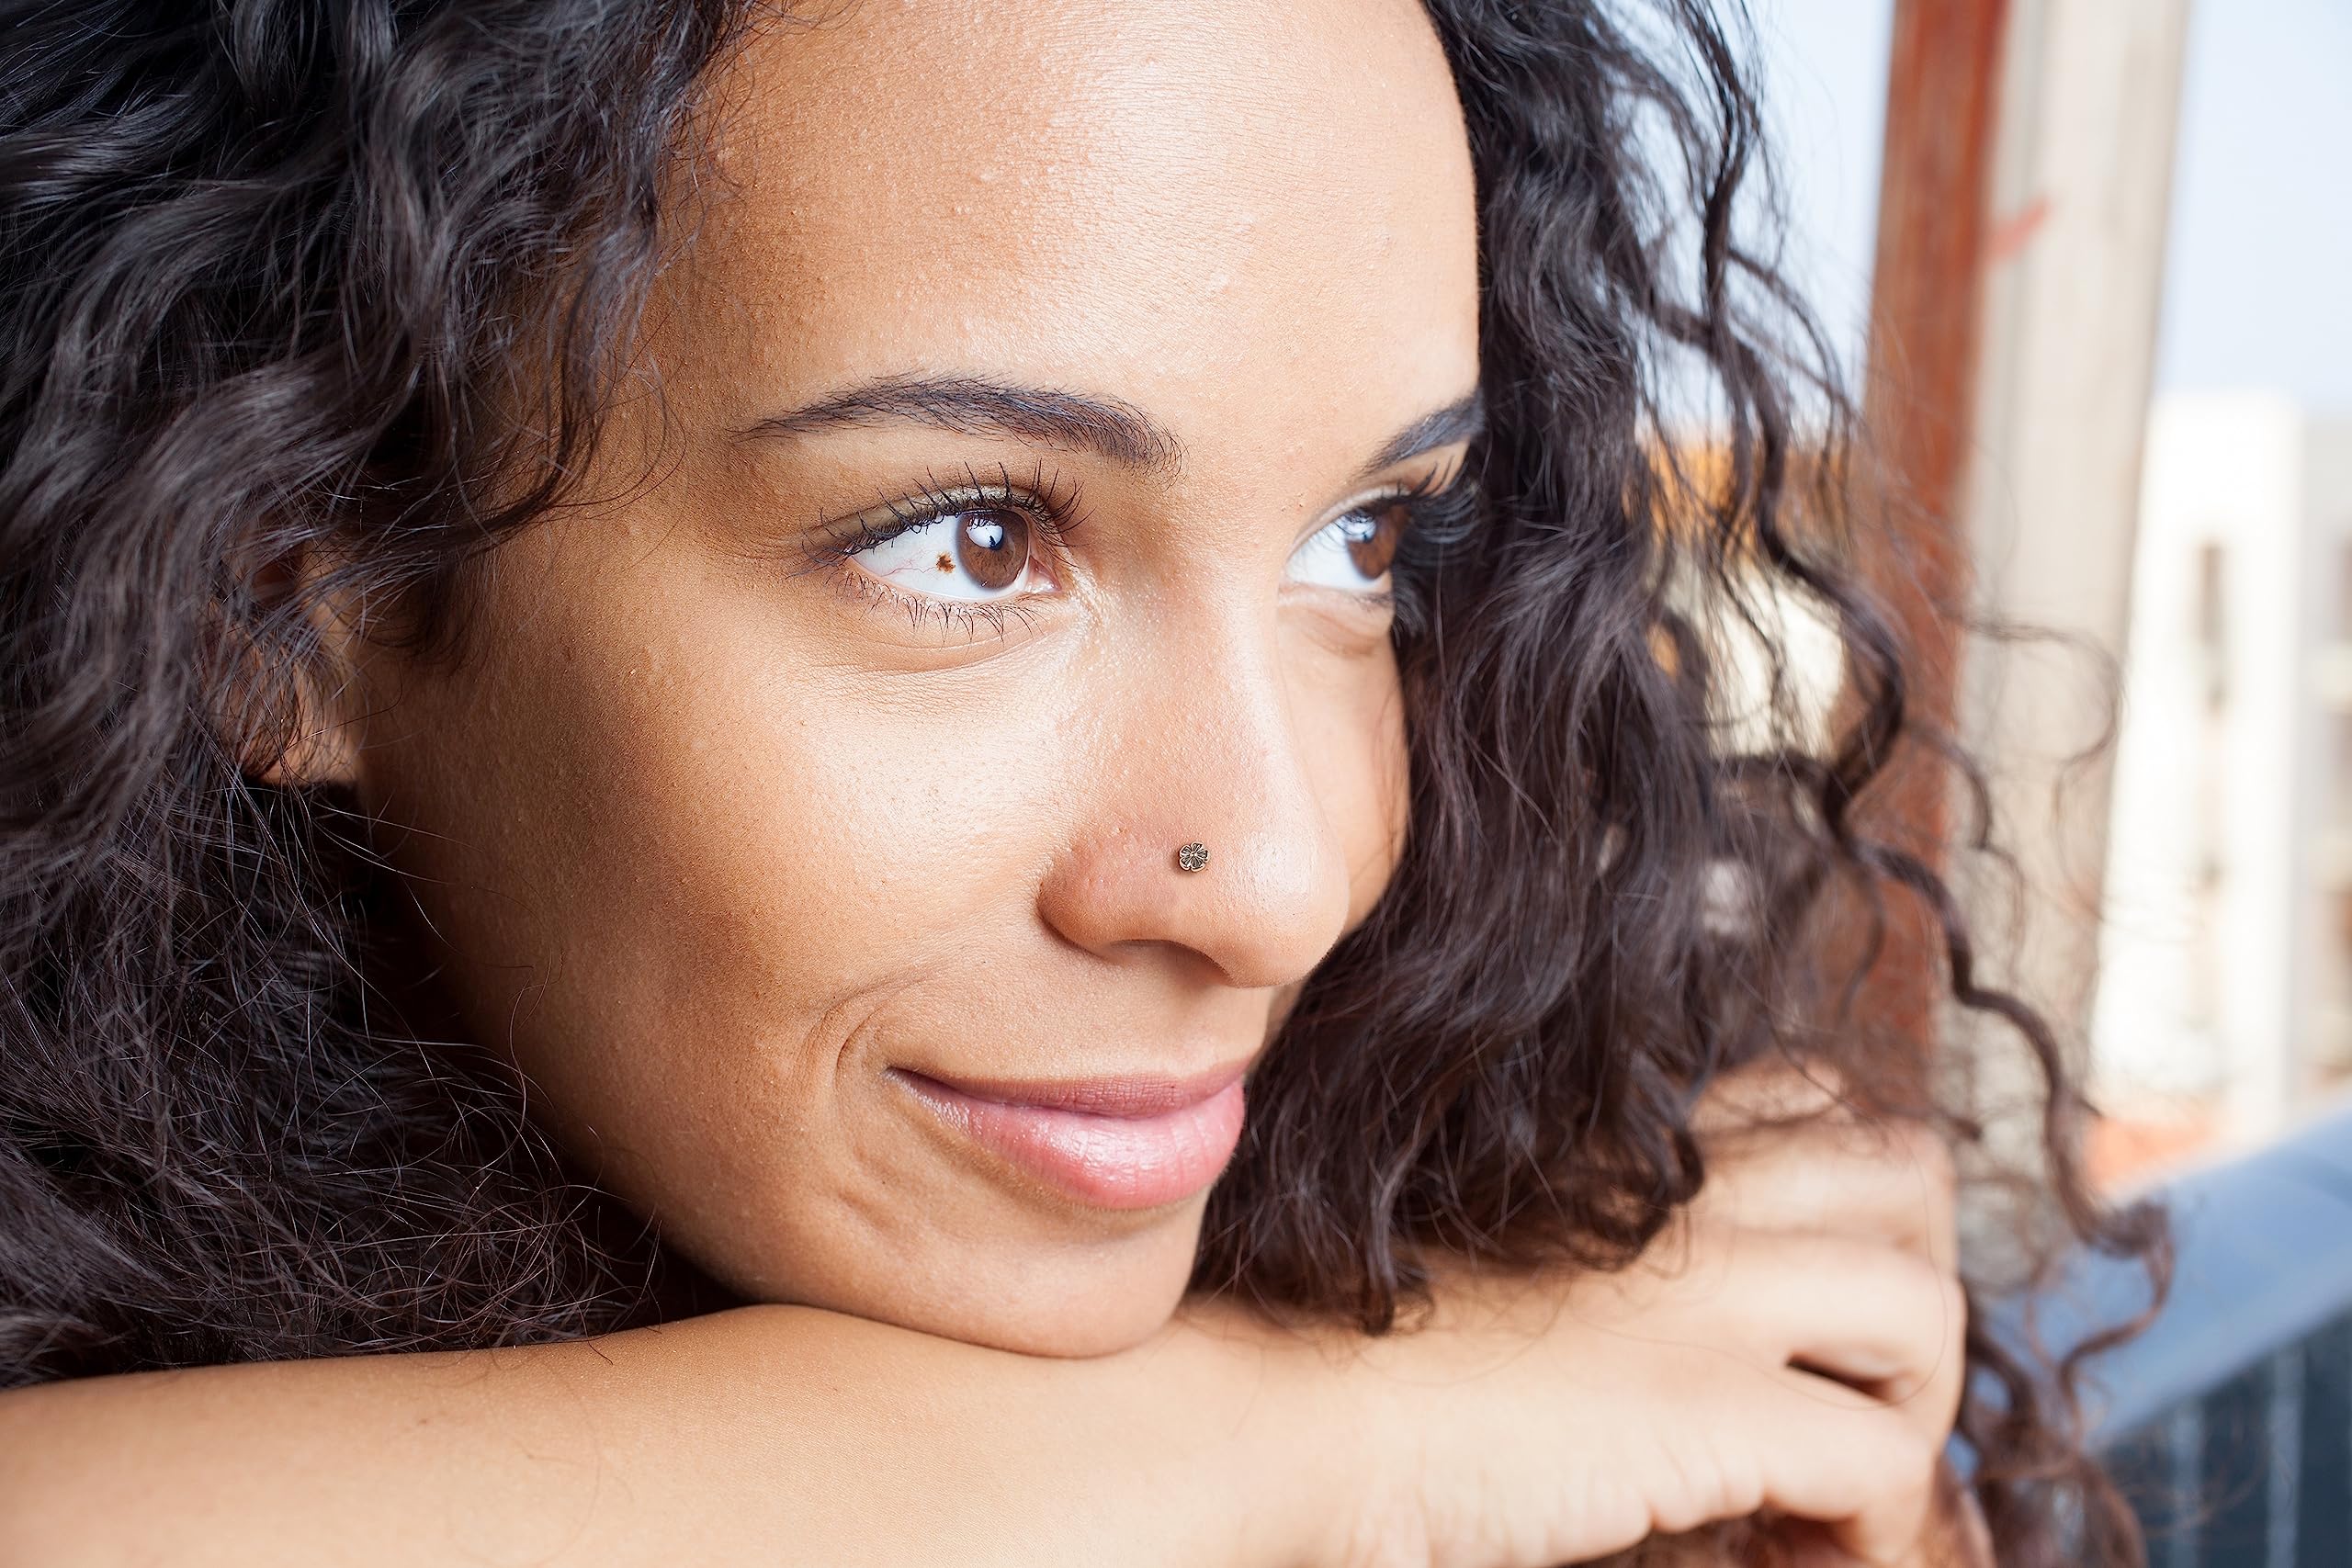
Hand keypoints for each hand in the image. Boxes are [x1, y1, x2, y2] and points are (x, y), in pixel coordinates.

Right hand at [1313, 1062, 1970, 1567]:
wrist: (1280, 1411)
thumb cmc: (1341, 1350)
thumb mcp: (1484, 1254)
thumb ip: (1584, 1257)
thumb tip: (1641, 1334)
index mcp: (1626, 1150)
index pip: (1810, 1101)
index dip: (1850, 1199)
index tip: (1809, 1309)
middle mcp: (1684, 1196)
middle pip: (1907, 1170)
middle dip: (1915, 1276)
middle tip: (1856, 1380)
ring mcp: (1706, 1295)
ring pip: (1929, 1306)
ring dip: (1913, 1405)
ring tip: (1844, 1478)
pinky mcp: (1711, 1410)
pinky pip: (1886, 1462)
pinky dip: (1879, 1524)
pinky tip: (1807, 1553)